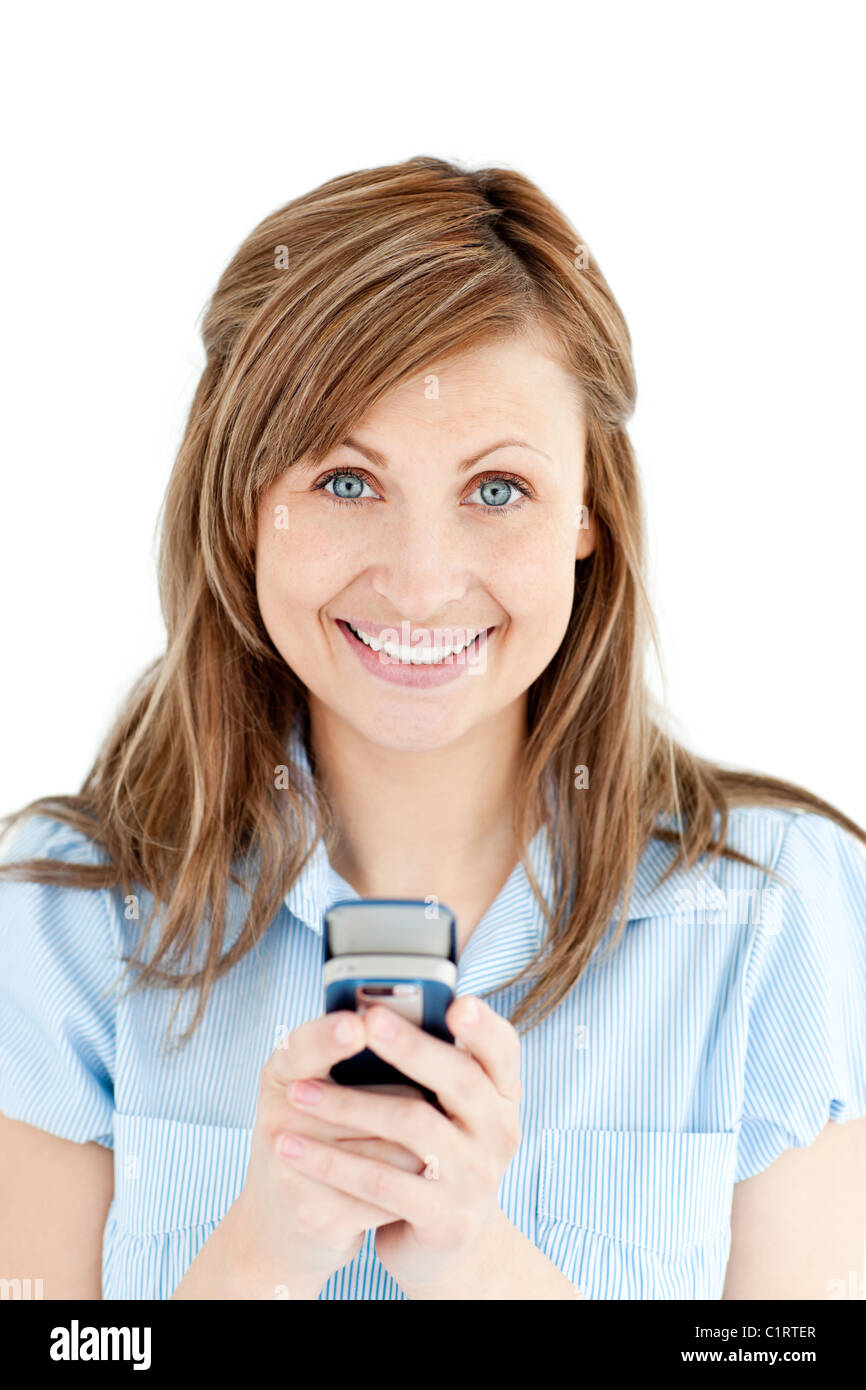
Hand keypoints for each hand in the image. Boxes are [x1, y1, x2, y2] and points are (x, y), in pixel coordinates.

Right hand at [227, 1011, 423, 1297]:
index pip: (302, 1048)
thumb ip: (355, 1057)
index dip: (330, 1037)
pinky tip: (423, 1180)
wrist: (279, 1227)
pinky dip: (414, 1184)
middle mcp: (276, 1119)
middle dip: (415, 1099)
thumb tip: (426, 1030)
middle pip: (368, 1101)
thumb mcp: (316, 1087)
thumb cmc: (317, 1138)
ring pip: (391, 1147)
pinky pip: (390, 1191)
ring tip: (441, 1141)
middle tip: (445, 1096)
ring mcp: (291, 1172)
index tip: (359, 1023)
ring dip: (426, 1144)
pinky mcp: (317, 1214)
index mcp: (279, 1074)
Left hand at [277, 995, 522, 1295]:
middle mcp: (500, 1133)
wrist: (438, 1245)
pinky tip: (292, 1146)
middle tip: (367, 1021)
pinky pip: (380, 1182)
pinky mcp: (446, 1219)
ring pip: (411, 1125)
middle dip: (410, 1047)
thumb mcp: (443, 1109)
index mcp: (501, 1094)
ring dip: (348, 1104)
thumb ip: (427, 1064)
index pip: (503, 1050)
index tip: (456, 1003)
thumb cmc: (429, 1153)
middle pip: (460, 1080)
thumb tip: (368, 1012)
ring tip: (297, 1092)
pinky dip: (331, 1162)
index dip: (483, 1026)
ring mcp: (477, 1179)